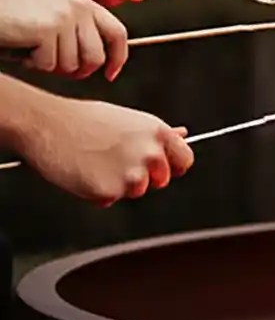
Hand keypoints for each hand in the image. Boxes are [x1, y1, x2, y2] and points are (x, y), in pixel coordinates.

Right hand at [0, 0, 127, 79]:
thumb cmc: (14, 19)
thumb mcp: (53, 21)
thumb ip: (77, 36)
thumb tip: (98, 66)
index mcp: (82, 2)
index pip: (117, 33)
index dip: (117, 57)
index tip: (110, 74)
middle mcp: (78, 6)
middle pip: (96, 56)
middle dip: (79, 71)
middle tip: (56, 68)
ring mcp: (65, 16)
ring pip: (73, 64)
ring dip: (51, 66)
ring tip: (33, 50)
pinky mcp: (48, 28)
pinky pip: (49, 64)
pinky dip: (34, 64)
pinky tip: (22, 49)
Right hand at [14, 96, 193, 204]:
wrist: (45, 123)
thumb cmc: (83, 119)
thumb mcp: (128, 120)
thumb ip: (156, 134)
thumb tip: (183, 135)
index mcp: (157, 133)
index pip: (185, 160)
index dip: (172, 166)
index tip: (160, 167)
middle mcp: (150, 153)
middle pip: (161, 181)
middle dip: (143, 177)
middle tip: (114, 161)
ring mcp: (131, 174)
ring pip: (135, 192)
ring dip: (119, 185)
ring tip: (96, 163)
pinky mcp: (110, 191)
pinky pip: (108, 200)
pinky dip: (96, 192)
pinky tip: (83, 172)